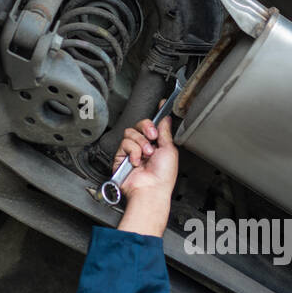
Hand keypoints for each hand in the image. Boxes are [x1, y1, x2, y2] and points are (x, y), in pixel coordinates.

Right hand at [114, 106, 176, 237]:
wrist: (150, 189)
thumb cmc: (162, 176)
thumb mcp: (169, 149)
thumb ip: (165, 131)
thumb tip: (165, 118)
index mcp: (158, 145)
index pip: (154, 125)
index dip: (156, 114)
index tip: (162, 103)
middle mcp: (145, 147)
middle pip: (140, 124)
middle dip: (147, 129)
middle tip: (152, 139)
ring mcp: (133, 151)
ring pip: (131, 132)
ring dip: (140, 143)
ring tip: (145, 155)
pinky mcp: (121, 156)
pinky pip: (124, 143)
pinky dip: (132, 151)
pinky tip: (136, 161)